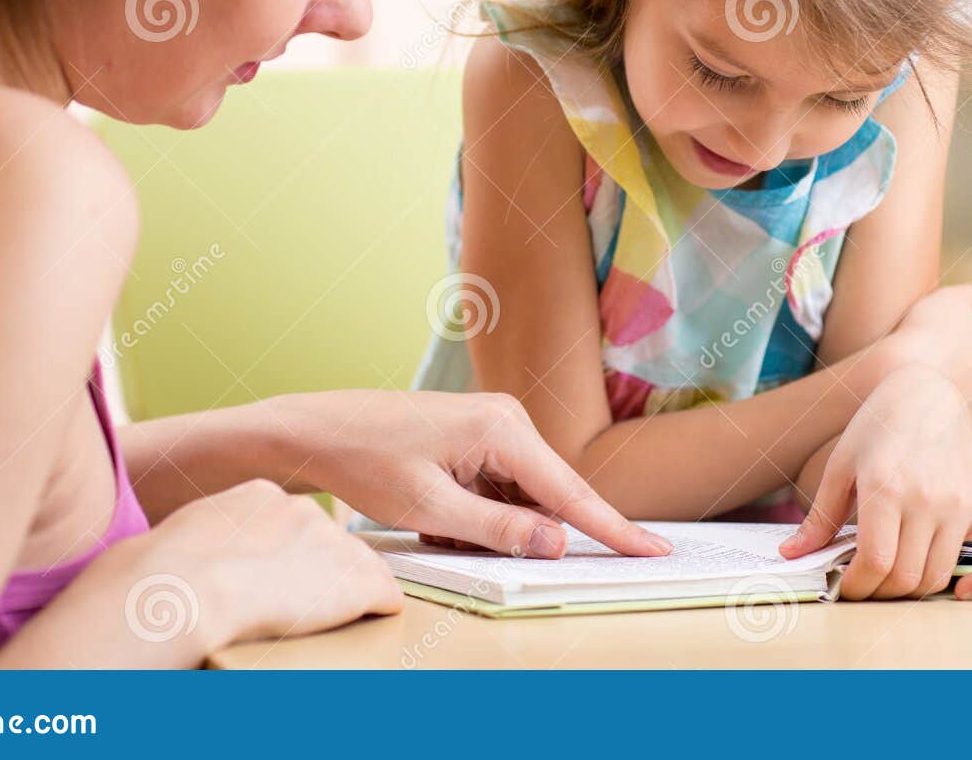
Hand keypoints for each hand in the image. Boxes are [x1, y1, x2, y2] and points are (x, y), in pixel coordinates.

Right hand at [120, 479, 403, 653]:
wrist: (183, 590)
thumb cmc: (160, 576)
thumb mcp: (186, 536)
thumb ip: (211, 538)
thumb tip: (200, 563)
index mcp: (262, 496)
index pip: (294, 523)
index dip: (287, 556)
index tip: (275, 577)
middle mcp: (306, 510)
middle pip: (328, 543)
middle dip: (317, 571)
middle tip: (293, 602)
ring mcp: (335, 543)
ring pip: (357, 568)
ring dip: (343, 594)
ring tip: (316, 622)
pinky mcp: (361, 580)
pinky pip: (384, 595)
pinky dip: (376, 612)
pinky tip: (362, 624)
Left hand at [280, 389, 671, 558]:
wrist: (317, 430)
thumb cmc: (366, 462)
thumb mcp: (430, 510)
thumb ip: (498, 531)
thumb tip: (558, 543)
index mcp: (503, 429)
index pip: (571, 493)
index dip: (615, 530)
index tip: (654, 552)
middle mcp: (508, 419)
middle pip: (546, 497)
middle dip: (515, 532)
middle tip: (451, 532)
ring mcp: (494, 425)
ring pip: (519, 499)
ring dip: (486, 525)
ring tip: (430, 518)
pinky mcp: (479, 436)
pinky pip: (497, 489)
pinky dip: (473, 513)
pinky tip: (432, 509)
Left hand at [780, 366, 971, 600]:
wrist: (925, 391)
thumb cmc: (877, 425)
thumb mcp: (841, 464)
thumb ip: (820, 516)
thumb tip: (791, 555)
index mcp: (886, 488)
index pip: (875, 562)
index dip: (856, 586)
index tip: (845, 586)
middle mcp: (928, 499)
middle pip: (906, 576)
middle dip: (878, 592)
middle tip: (863, 584)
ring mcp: (961, 504)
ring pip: (939, 573)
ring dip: (913, 590)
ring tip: (892, 579)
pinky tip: (960, 590)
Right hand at [882, 284, 971, 442]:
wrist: (904, 383)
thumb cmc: (924, 335)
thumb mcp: (946, 300)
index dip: (956, 340)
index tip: (932, 341)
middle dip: (961, 370)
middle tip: (927, 366)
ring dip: (956, 397)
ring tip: (922, 391)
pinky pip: (962, 426)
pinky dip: (947, 420)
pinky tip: (925, 411)